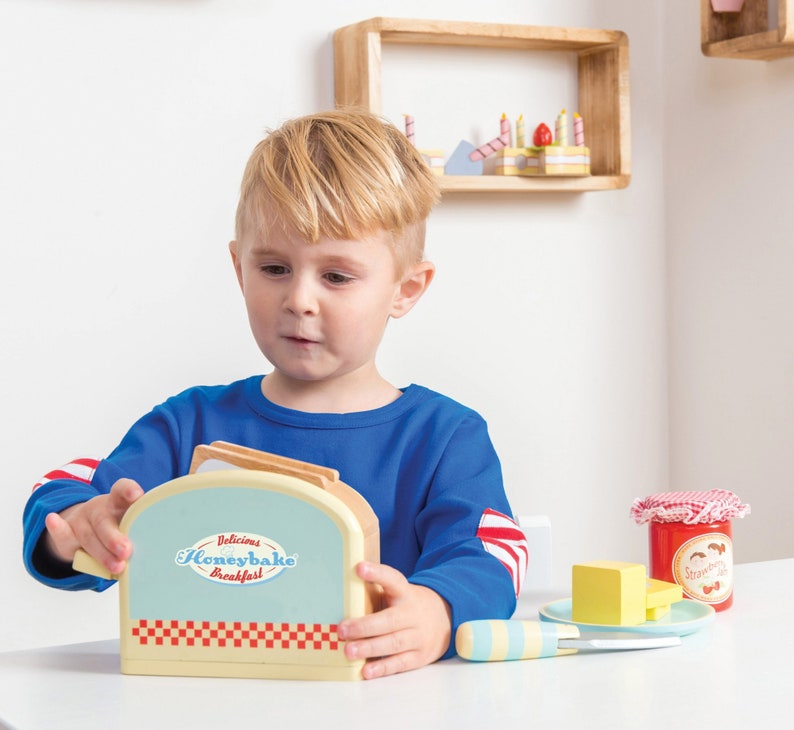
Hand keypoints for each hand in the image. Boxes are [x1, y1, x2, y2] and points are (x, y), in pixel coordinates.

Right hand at [43, 478, 143, 574]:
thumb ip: (145, 530)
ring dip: (102, 553)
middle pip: (104, 520)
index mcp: (119, 502)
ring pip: (89, 536)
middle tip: (127, 550)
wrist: (93, 525)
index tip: (137, 495)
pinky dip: (58, 529)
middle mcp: (100, 508)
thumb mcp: (133, 524)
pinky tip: (53, 520)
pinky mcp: (68, 532)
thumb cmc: (122, 526)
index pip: (121, 490)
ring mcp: (83, 520)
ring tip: (117, 566)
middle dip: (114, 537)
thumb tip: (168, 549)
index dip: (128, 490)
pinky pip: (63, 535)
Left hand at [337, 561, 451, 679]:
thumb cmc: (408, 606)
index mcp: (405, 593)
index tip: (359, 568)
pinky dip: (383, 668)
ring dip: (370, 648)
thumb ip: (378, 594)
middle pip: (390, 620)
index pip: (392, 579)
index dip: (377, 573)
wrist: (445, 618)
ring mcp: (419, 636)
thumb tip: (344, 596)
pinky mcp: (420, 656)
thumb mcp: (399, 594)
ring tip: (349, 651)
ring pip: (394, 642)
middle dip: (364, 626)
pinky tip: (366, 671)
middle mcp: (413, 613)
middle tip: (342, 630)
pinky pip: (400, 663)